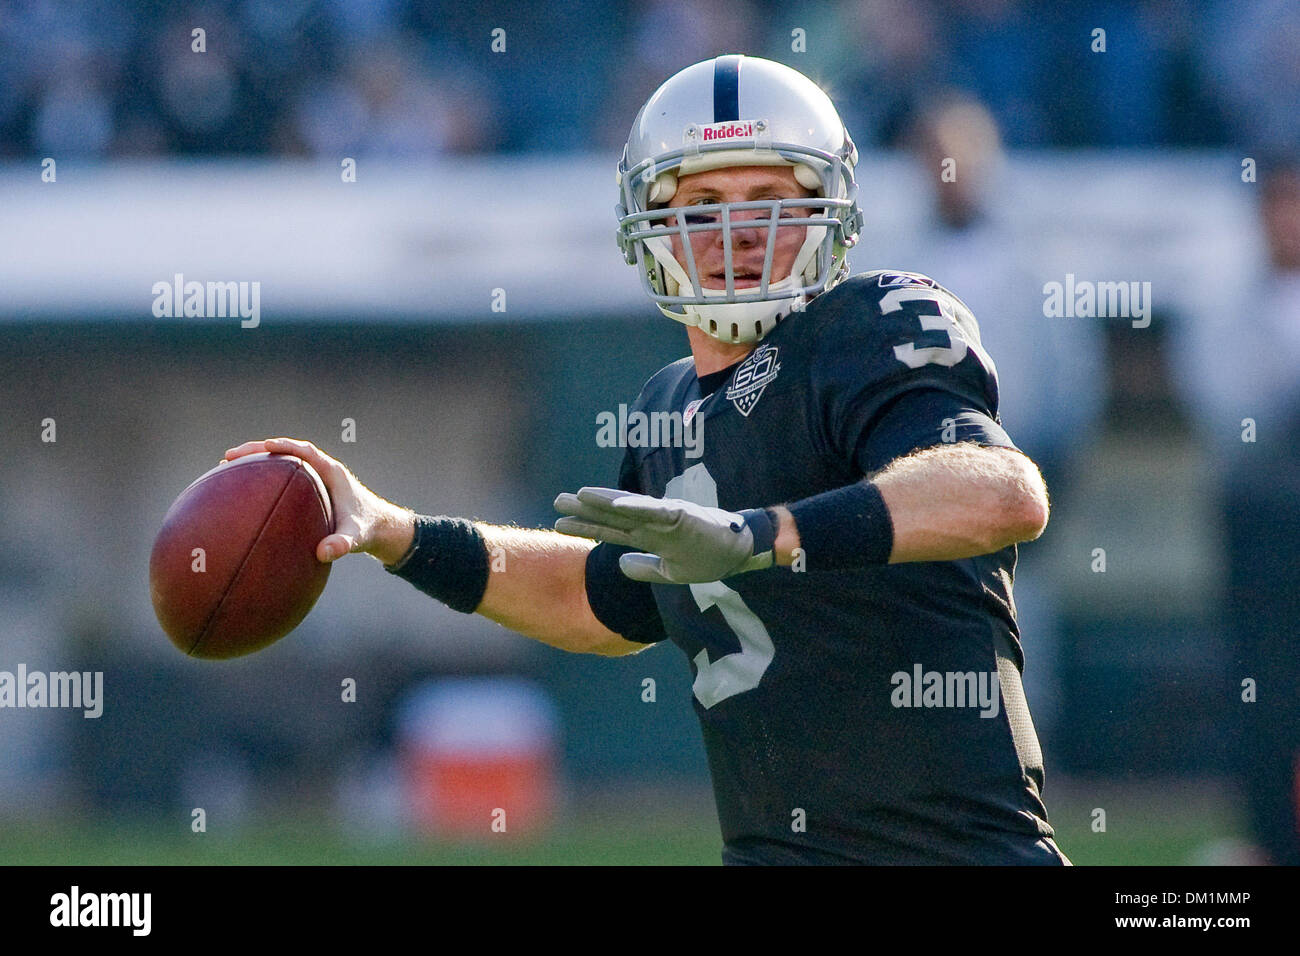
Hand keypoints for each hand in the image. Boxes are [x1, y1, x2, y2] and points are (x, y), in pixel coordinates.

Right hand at [222, 437, 413, 564]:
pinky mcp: (307, 489)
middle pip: (285, 452)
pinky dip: (261, 478)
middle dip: (257, 450)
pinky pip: (281, 477)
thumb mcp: (357, 538)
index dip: (285, 446)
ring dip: (255, 461)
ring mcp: (313, 478)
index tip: (264, 446)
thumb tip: (324, 553)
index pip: (306, 451)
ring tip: (225, 467)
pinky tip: (240, 489)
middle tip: (229, 456)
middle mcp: (321, 470)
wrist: (379, 528)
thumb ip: (343, 544)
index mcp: (332, 473)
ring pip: (280, 462)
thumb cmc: (367, 529)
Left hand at [553, 487, 775, 583]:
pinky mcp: (681, 515)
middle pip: (612, 515)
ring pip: (629, 508)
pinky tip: (614, 505)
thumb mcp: (671, 571)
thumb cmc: (709, 556)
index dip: (585, 525)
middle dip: (585, 509)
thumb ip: (646, 567)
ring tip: (578, 495)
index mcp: (649, 536)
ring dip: (604, 502)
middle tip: (556, 501)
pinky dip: (635, 507)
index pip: (610, 530)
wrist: (741, 551)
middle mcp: (652, 523)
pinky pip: (654, 511)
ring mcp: (665, 517)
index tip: (558, 522)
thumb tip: (621, 563)